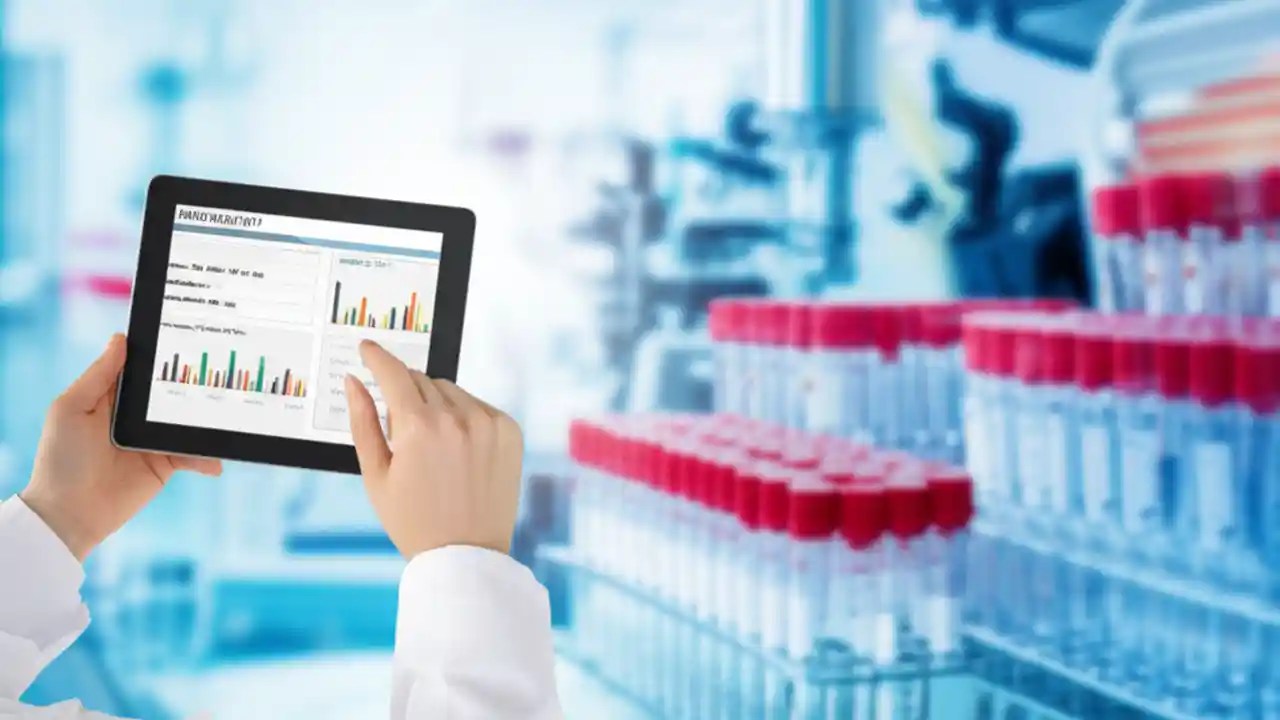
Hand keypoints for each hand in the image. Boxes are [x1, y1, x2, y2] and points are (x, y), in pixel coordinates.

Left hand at [20, 334, 222, 560]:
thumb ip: (99, 375)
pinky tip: (216, 460)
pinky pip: (192, 454)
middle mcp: (135, 416)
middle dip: (194, 383)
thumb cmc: (61, 458)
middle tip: (218, 374)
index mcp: (111, 397)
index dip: (160, 355)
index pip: (141, 369)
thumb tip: (121, 339)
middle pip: (171, 392)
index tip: (187, 337)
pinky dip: (207, 456)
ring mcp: (153, 440)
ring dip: (206, 421)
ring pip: (187, 422)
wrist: (71, 513)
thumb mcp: (71, 408)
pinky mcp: (166, 464)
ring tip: (226, 416)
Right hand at [343, 340, 522, 558]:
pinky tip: (459, 453)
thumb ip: (362, 422)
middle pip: (421, 381)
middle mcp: (457, 418)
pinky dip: (464, 418)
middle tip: (405, 436)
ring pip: (450, 391)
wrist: (467, 554)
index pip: (394, 373)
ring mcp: (487, 423)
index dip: (377, 357)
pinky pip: (478, 406)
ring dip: (436, 406)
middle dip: (406, 396)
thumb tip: (354, 381)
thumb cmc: (414, 520)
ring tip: (434, 451)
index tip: (368, 347)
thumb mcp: (376, 475)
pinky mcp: (509, 430)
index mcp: (418, 429)